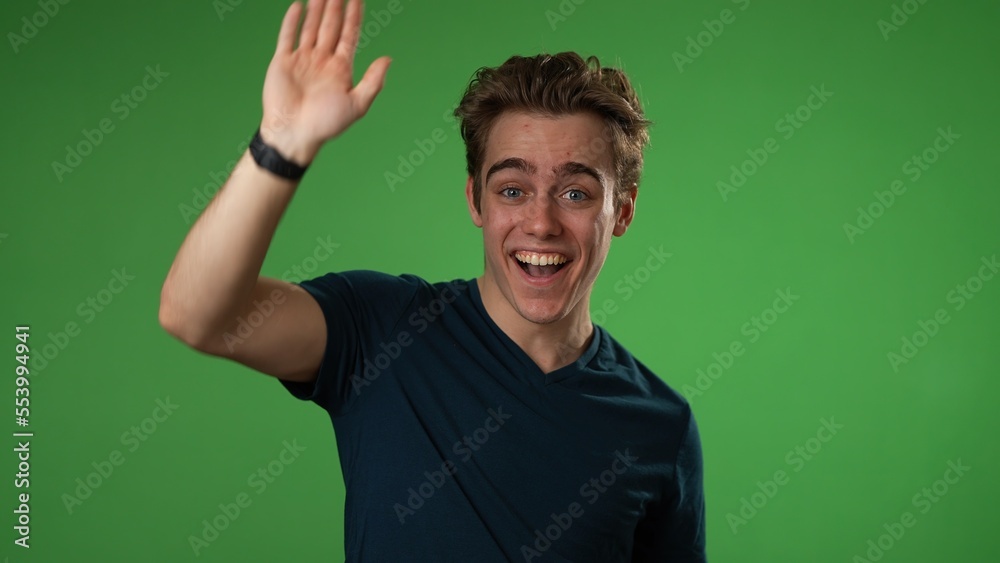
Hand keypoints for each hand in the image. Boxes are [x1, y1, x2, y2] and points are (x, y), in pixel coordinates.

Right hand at [260, 0, 391, 163]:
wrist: (295, 134)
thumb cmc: (326, 124)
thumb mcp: (357, 104)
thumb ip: (373, 81)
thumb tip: (389, 59)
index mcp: (341, 68)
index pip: (350, 34)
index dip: (354, 15)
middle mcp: (322, 60)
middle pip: (331, 26)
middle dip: (336, 6)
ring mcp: (302, 59)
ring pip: (311, 27)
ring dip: (317, 9)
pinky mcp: (283, 62)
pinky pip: (287, 36)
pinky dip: (292, 21)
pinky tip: (299, 6)